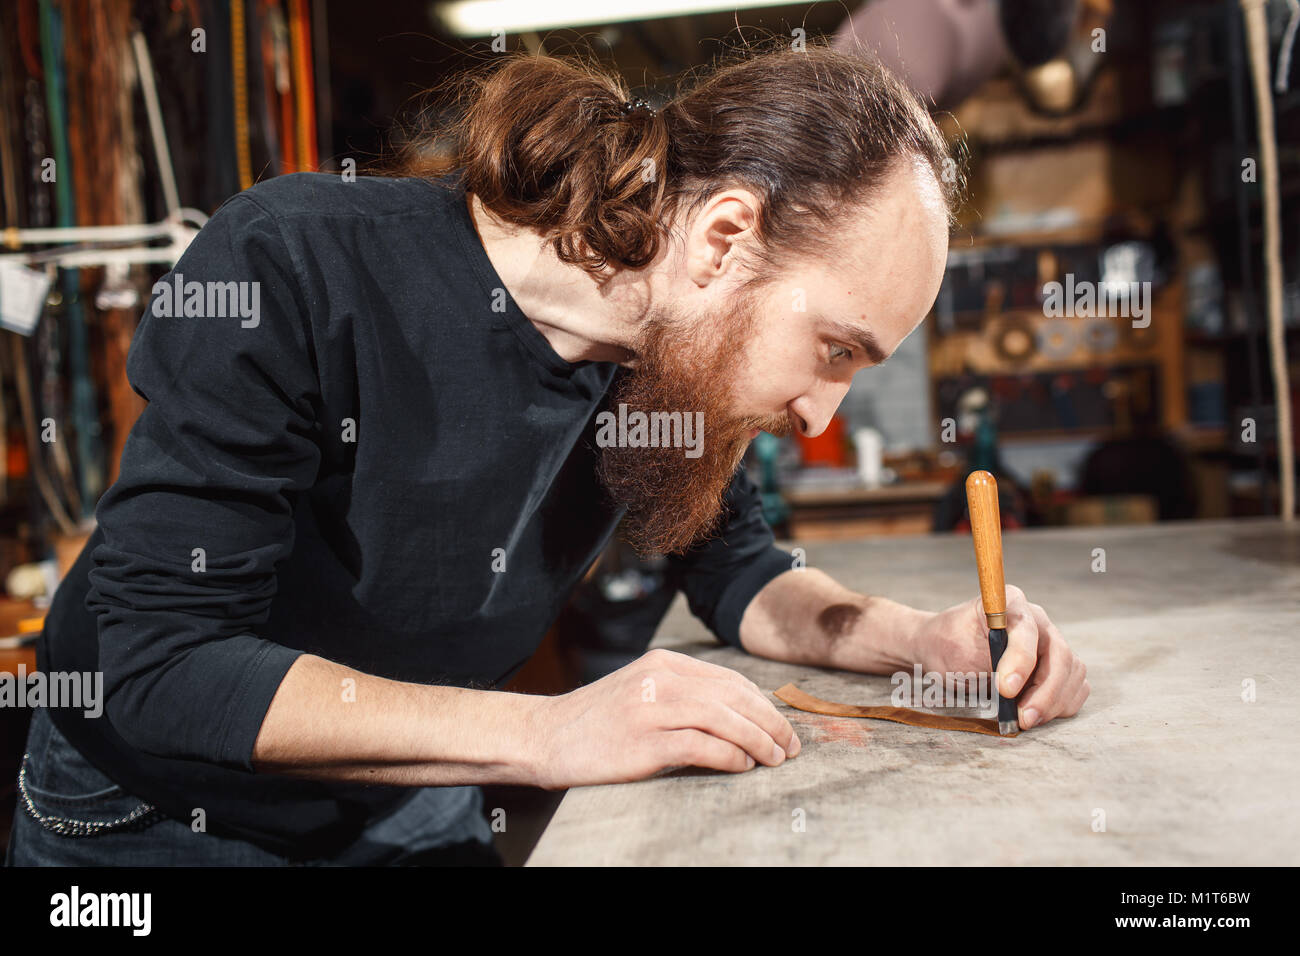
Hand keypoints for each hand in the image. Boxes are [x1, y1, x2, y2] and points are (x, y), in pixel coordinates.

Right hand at [530, 648, 800, 789]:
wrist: (544, 736)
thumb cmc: (596, 721)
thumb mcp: (641, 690)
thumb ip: (682, 694)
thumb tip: (736, 715)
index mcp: (663, 664)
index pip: (729, 680)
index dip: (764, 704)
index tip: (781, 725)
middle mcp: (660, 680)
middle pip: (734, 697)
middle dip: (770, 722)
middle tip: (790, 746)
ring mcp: (651, 709)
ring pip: (724, 719)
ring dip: (758, 740)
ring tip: (774, 759)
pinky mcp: (643, 742)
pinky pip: (701, 746)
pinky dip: (730, 756)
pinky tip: (742, 765)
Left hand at [911, 585, 1088, 729]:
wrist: (945, 649)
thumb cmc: (948, 643)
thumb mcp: (954, 646)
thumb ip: (983, 660)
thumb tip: (1011, 689)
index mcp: (1010, 603)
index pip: (1027, 630)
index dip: (1021, 660)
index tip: (1006, 689)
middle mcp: (1037, 620)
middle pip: (1059, 655)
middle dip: (1044, 692)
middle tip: (1023, 719)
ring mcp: (1051, 643)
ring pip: (1072, 673)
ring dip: (1053, 703)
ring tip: (1025, 720)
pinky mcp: (1058, 666)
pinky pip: (1076, 686)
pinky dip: (1061, 705)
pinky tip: (1038, 715)